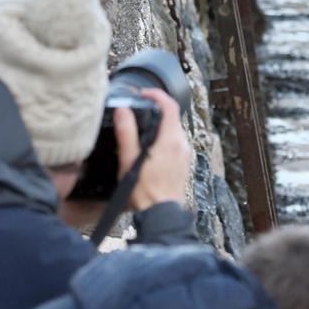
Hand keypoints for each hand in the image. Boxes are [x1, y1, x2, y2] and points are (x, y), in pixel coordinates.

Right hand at [114, 87, 195, 212]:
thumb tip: (123, 110)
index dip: (157, 95)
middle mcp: (182, 144)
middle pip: (172, 117)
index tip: (143, 93)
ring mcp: (185, 154)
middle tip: (139, 109)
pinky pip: (176, 142)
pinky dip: (165, 138)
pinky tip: (151, 148)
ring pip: (174, 130)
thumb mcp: (130, 160)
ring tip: (142, 129)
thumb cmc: (144, 191)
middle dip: (157, 110)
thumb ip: (127, 133)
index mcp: (170, 139)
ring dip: (160, 125)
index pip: (170, 105)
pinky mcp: (184, 163)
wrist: (160, 214)